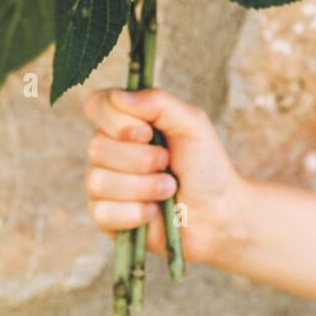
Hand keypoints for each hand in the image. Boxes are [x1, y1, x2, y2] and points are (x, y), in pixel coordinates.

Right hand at [82, 87, 246, 264]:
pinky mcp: (104, 217)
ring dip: (144, 187)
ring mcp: (102, 184)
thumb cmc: (205, 166)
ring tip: (169, 189)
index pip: (97, 105)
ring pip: (99, 181)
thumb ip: (158, 102)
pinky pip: (103, 212)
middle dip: (141, 158)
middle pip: (97, 146)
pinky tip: (154, 212)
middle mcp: (108, 150)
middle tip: (167, 163)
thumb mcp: (191, 124)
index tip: (147, 131)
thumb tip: (118, 97)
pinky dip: (136, 212)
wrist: (218, 214)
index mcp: (125, 122)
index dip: (117, 119)